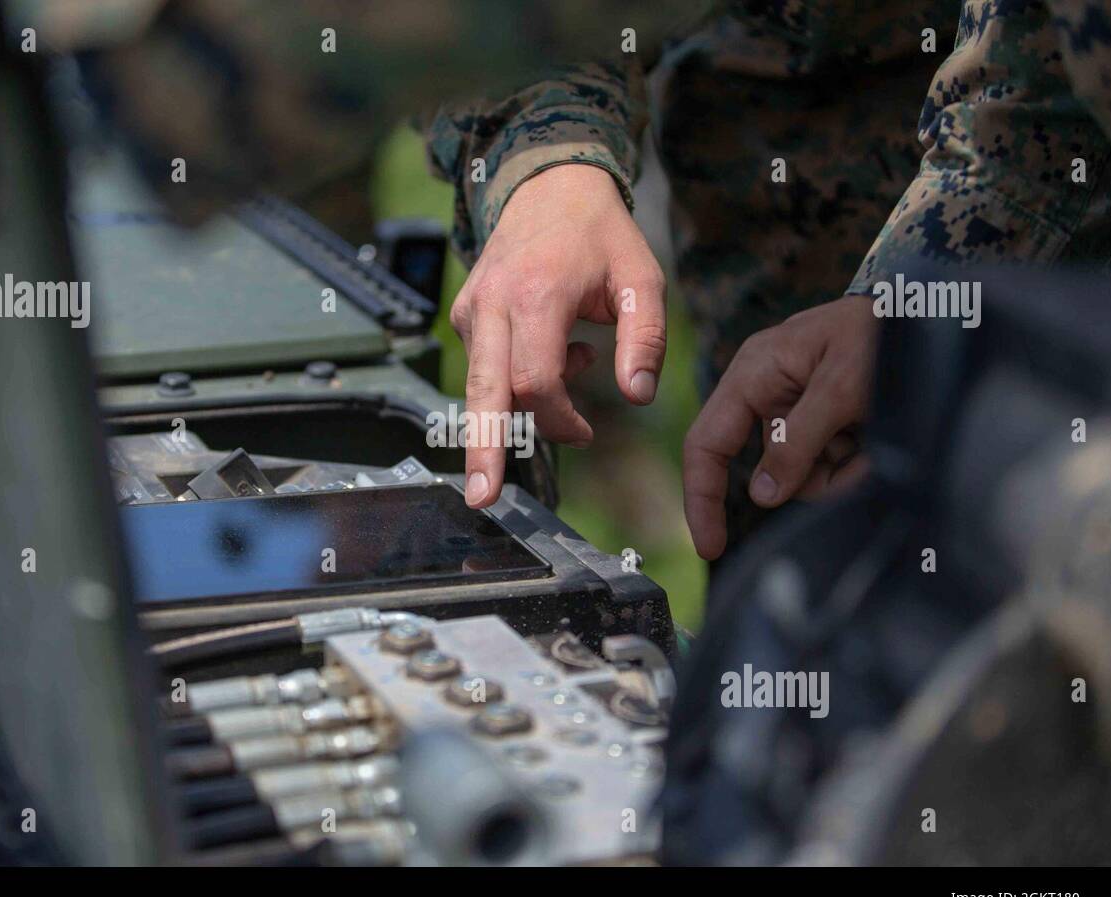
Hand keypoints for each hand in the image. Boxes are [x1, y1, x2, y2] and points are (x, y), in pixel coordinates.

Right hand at [449, 163, 666, 506]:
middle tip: (481, 499)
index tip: (587, 431)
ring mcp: (472, 309)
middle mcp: (493, 303)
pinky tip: (560, 345)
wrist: (547, 183)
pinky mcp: (464, 314)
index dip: (560, 419)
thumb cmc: (600, 234)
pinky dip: (517, 376)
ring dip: (522, 405)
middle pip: (484, 392)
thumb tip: (638, 397)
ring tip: (579, 359)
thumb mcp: (642, 279)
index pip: (535, 380)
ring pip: (482, 385)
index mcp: (537, 295)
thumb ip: (646, 339)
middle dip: (483, 449)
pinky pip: (485, 366)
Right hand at [683, 294, 877, 559]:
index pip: (707, 444)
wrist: (940, 309)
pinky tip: (880, 434)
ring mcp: (800, 410)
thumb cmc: (885, 331)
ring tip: (878, 434)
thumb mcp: (841, 386)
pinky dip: (858, 461)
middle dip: (812, 476)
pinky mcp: (829, 422)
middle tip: (858, 455)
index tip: (711, 547)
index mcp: (754, 374)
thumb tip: (762, 496)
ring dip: (844, 470)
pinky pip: (831, 466)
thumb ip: (798, 442)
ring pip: (804, 476)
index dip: (702, 497)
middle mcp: (769, 394)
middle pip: (767, 469)